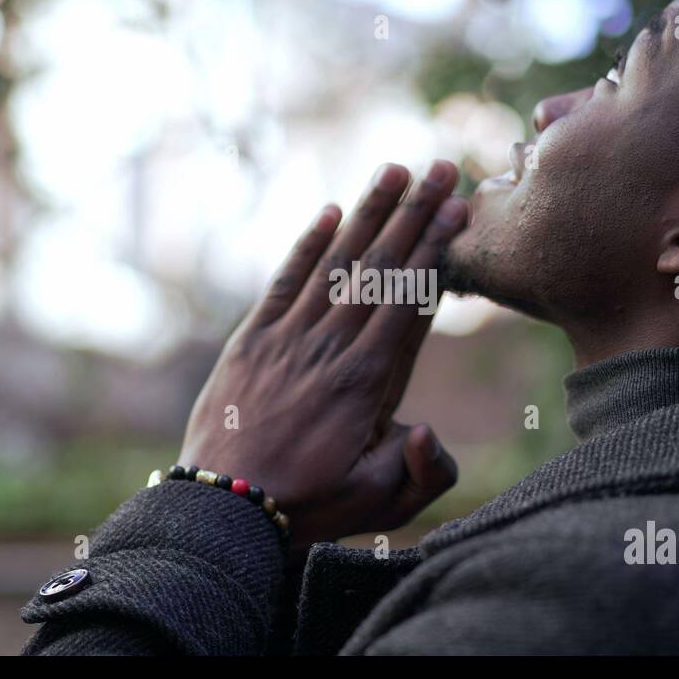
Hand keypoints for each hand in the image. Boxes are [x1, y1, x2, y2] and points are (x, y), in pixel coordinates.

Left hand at [179, 161, 467, 547]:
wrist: (223, 510)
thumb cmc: (309, 507)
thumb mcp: (379, 504)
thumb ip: (422, 472)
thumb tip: (432, 430)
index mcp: (365, 384)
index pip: (406, 301)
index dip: (433, 250)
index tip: (456, 210)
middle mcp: (328, 349)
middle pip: (378, 269)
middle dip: (413, 214)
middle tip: (442, 169)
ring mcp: (287, 339)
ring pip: (334, 264)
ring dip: (367, 214)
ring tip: (395, 170)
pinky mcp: (251, 340)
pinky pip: (283, 282)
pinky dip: (305, 244)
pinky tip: (329, 212)